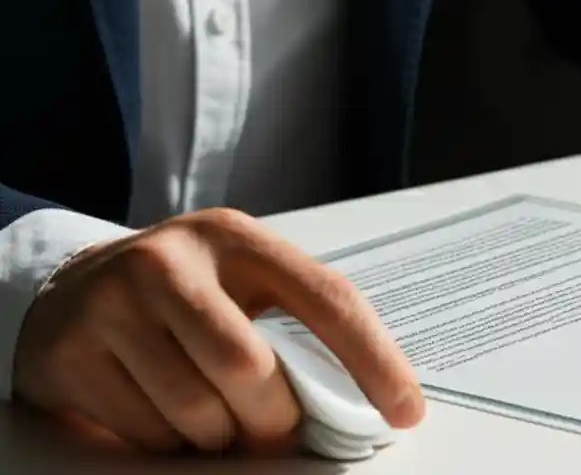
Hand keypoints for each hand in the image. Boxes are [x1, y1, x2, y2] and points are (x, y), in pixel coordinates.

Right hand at [13, 208, 422, 452]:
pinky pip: (145, 435)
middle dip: (273, 421)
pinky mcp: (70, 353)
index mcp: (235, 238)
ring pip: (195, 414)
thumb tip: (365, 402)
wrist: (70, 286)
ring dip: (219, 438)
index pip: (327, 298)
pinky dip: (169, 445)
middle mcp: (170, 262)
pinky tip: (163, 416)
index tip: (407, 410)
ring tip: (215, 421)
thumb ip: (293, 324)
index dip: (375, 359)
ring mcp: (113, 305)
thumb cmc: (184, 293)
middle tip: (275, 434)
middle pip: (249, 370)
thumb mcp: (238, 282)